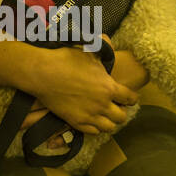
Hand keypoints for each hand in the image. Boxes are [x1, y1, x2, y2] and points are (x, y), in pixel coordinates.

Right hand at [20, 36, 144, 143]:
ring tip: (106, 115)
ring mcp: (89, 115)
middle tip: (116, 106)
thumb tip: (111, 43)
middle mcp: (102, 105)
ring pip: (109, 128)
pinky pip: (93, 132)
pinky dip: (95, 128)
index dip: (132, 98)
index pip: (130, 98)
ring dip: (109, 122)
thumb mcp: (90, 49)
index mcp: (109, 88)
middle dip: (121, 111)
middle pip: (122, 117)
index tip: (129, 97)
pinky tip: (93, 120)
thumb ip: (105, 46)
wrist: (44, 73)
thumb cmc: (67, 59)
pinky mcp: (76, 122)